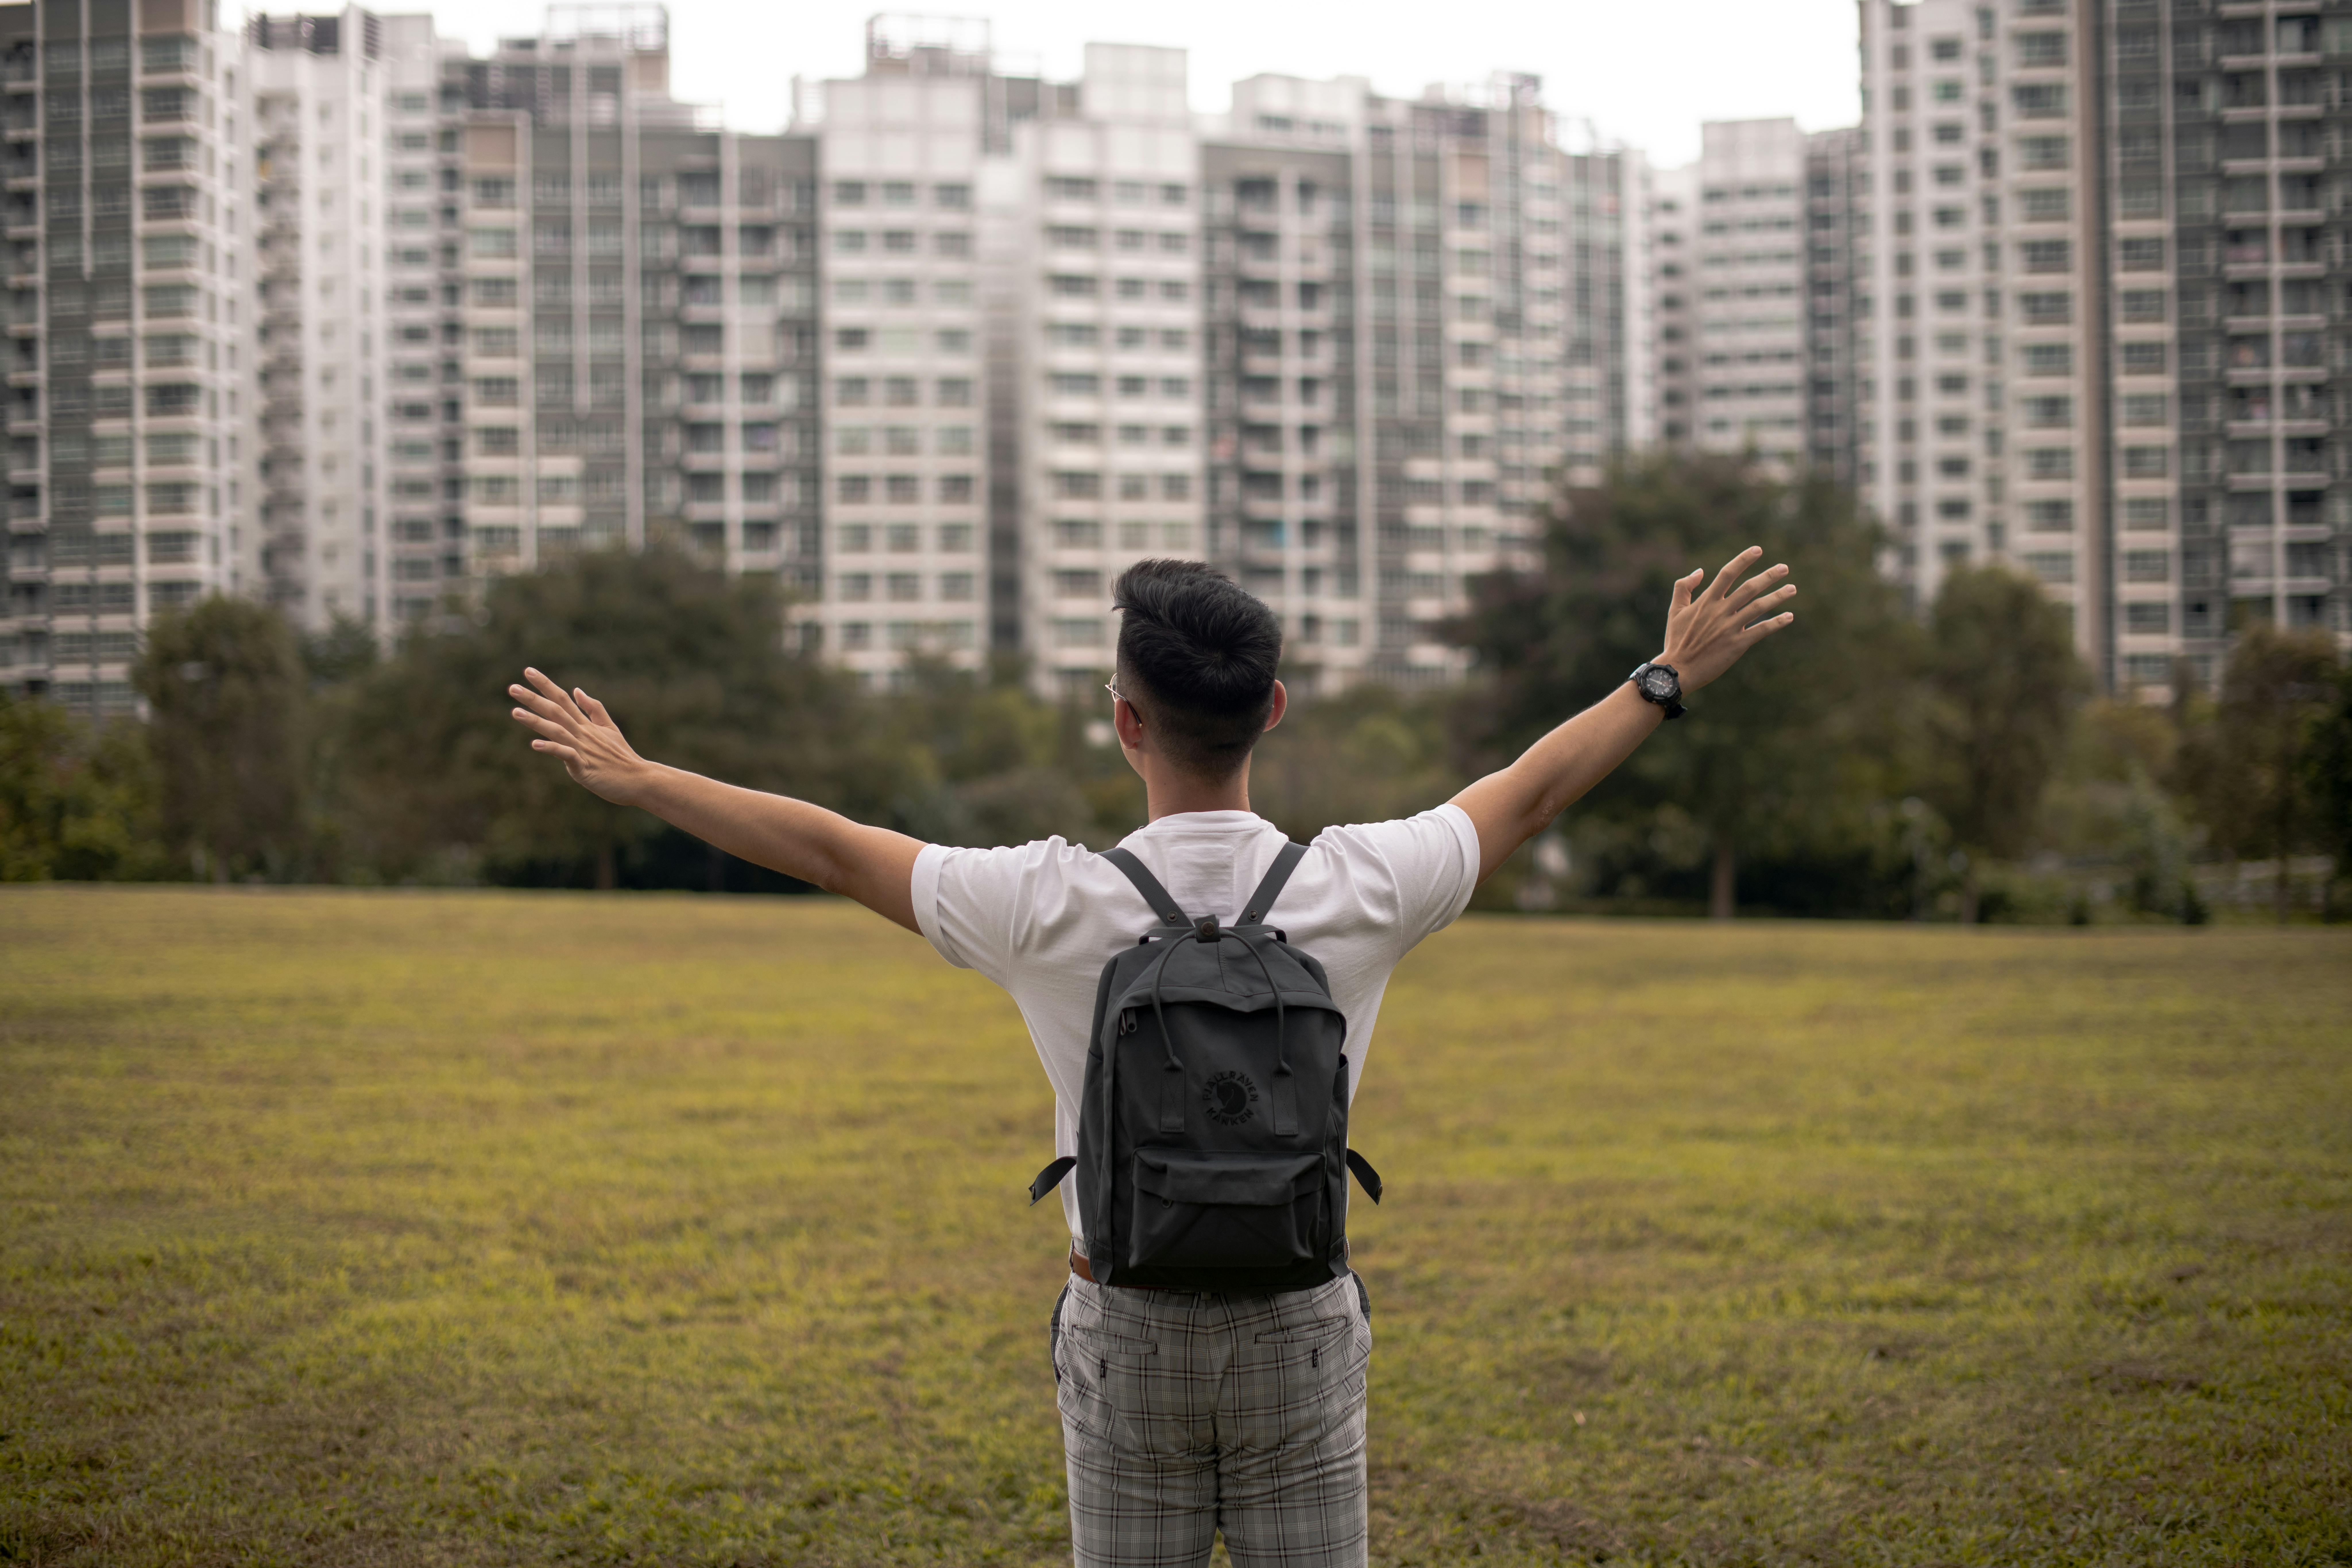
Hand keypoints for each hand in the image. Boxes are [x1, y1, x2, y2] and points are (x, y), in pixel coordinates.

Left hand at [508, 668, 651, 804]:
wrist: (639, 779)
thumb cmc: (623, 757)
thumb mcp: (610, 728)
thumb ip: (593, 709)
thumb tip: (576, 690)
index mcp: (586, 724)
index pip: (563, 698)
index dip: (545, 685)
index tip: (528, 671)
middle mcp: (582, 733)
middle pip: (556, 711)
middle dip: (533, 698)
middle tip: (512, 688)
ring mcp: (583, 749)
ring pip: (557, 730)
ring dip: (535, 721)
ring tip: (514, 712)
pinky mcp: (584, 768)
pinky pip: (566, 755)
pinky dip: (552, 748)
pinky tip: (535, 745)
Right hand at [1657, 546, 1796, 692]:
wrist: (1678, 670)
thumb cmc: (1676, 640)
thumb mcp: (1675, 610)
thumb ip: (1683, 587)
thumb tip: (1700, 571)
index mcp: (1706, 601)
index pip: (1727, 573)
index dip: (1743, 560)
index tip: (1757, 550)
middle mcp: (1720, 611)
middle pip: (1749, 588)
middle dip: (1769, 576)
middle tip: (1784, 568)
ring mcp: (1730, 628)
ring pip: (1759, 607)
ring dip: (1778, 596)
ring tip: (1792, 588)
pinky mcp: (1737, 644)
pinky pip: (1761, 630)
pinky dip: (1776, 623)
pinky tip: (1789, 616)